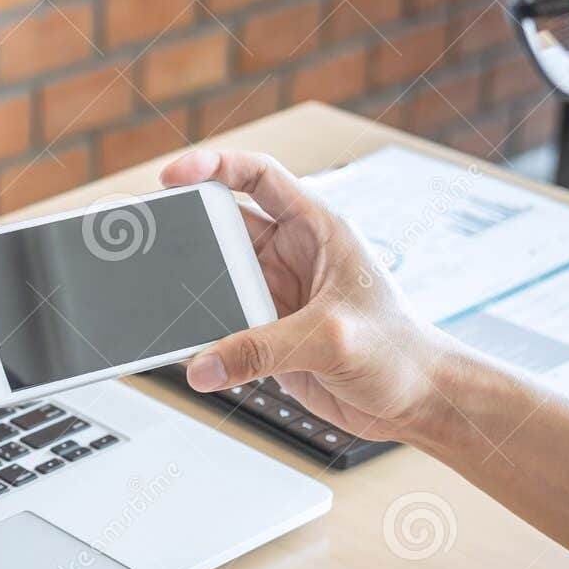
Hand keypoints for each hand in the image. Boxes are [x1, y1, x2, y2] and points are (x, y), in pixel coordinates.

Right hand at [160, 148, 463, 442]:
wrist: (417, 402)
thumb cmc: (401, 353)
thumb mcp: (331, 339)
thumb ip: (262, 350)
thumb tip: (205, 364)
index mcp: (318, 229)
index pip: (258, 176)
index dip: (214, 166)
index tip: (173, 176)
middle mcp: (293, 255)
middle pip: (224, 227)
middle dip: (187, 231)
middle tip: (151, 242)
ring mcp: (276, 294)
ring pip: (216, 280)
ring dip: (192, 291)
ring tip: (164, 302)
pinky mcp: (266, 333)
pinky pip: (221, 325)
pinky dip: (201, 334)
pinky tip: (189, 347)